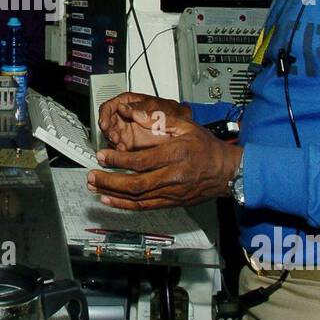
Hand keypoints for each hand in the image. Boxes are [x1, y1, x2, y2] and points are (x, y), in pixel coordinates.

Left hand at [87, 115, 239, 209]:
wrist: (227, 171)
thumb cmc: (207, 148)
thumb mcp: (186, 125)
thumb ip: (158, 119)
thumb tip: (133, 112)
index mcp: (176, 156)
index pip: (141, 161)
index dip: (118, 160)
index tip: (102, 156)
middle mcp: (173, 177)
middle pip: (136, 184)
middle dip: (110, 181)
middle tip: (92, 175)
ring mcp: (172, 193)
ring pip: (138, 198)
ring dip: (113, 194)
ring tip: (95, 187)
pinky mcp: (171, 202)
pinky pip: (145, 207)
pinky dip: (125, 205)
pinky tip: (110, 200)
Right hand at [99, 92, 191, 150]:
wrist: (183, 128)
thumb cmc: (172, 113)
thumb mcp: (157, 107)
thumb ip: (140, 108)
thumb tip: (123, 108)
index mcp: (129, 103)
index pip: (109, 107)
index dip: (104, 115)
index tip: (104, 124)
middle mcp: (125, 117)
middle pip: (107, 123)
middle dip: (108, 130)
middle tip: (114, 137)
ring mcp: (126, 131)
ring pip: (111, 136)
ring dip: (112, 142)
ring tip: (120, 145)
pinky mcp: (129, 144)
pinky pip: (118, 148)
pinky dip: (119, 152)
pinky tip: (125, 153)